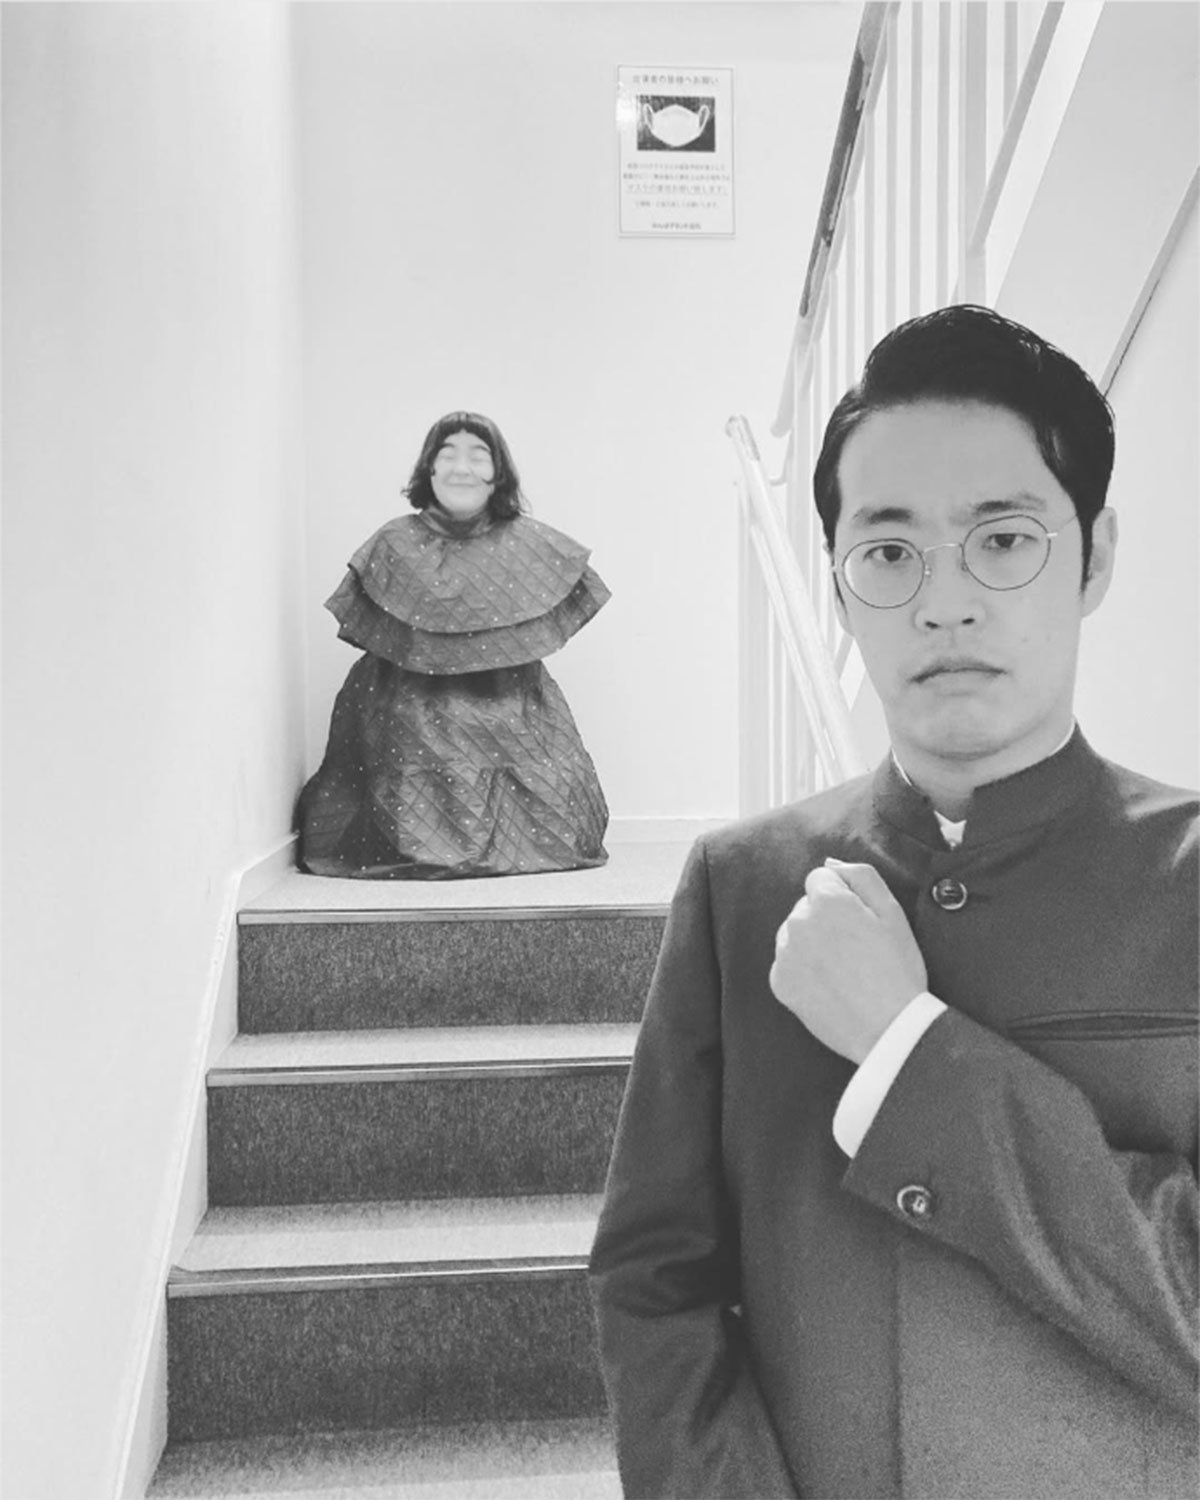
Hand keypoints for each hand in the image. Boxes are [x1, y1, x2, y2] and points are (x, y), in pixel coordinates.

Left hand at [769, 859, 927, 1062]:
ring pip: (794, 932)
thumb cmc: (898, 969)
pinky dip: (802, 969)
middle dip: (825, 918)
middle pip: (806, 906)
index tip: (859, 921)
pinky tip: (828, 984)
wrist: (889, 1029)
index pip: (820, 879)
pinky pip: (786, 961)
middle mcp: (799, 922)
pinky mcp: (779, 981)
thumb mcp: (893, 913)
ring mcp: (785, 953)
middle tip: (855, 948)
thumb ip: (861, 876)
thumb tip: (831, 864)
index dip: (843, 898)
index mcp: (827, 901)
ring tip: (843, 968)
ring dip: (811, 941)